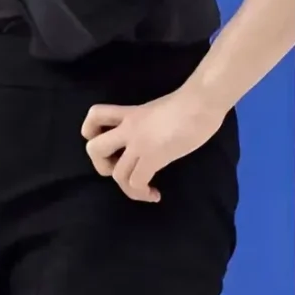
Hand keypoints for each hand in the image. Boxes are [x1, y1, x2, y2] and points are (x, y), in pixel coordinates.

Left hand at [82, 86, 224, 201]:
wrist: (204, 100)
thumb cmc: (192, 101)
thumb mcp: (158, 110)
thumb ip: (148, 124)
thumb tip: (152, 140)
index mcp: (130, 114)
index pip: (95, 115)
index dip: (90, 131)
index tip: (104, 140)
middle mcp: (128, 129)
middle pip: (93, 149)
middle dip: (102, 166)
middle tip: (120, 169)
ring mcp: (139, 143)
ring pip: (115, 173)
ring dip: (126, 188)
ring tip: (143, 189)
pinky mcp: (153, 156)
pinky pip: (136, 182)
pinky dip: (142, 193)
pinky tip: (154, 194)